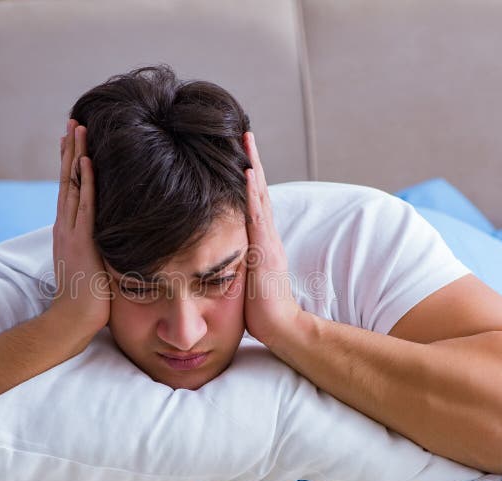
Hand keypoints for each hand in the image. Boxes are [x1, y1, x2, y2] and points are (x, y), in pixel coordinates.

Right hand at [48, 118, 110, 333]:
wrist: (72, 320)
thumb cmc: (88, 299)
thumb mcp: (94, 265)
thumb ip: (99, 247)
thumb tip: (112, 239)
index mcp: (68, 231)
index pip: (70, 190)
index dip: (72, 164)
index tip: (74, 141)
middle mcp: (66, 226)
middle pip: (68, 179)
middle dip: (70, 150)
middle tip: (74, 122)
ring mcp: (71, 232)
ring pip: (73, 185)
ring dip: (75, 155)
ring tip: (78, 128)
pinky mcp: (81, 240)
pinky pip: (85, 205)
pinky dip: (86, 182)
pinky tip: (87, 161)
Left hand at [242, 131, 302, 348]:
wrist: (282, 328)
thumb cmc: (261, 310)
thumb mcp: (244, 278)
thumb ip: (237, 261)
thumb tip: (219, 254)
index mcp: (262, 240)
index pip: (254, 201)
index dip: (247, 176)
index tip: (239, 152)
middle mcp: (268, 234)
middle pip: (259, 189)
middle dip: (251, 160)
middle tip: (243, 132)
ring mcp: (268, 239)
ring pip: (260, 194)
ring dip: (253, 165)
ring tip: (246, 139)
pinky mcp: (265, 249)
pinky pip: (258, 215)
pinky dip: (252, 192)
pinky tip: (247, 172)